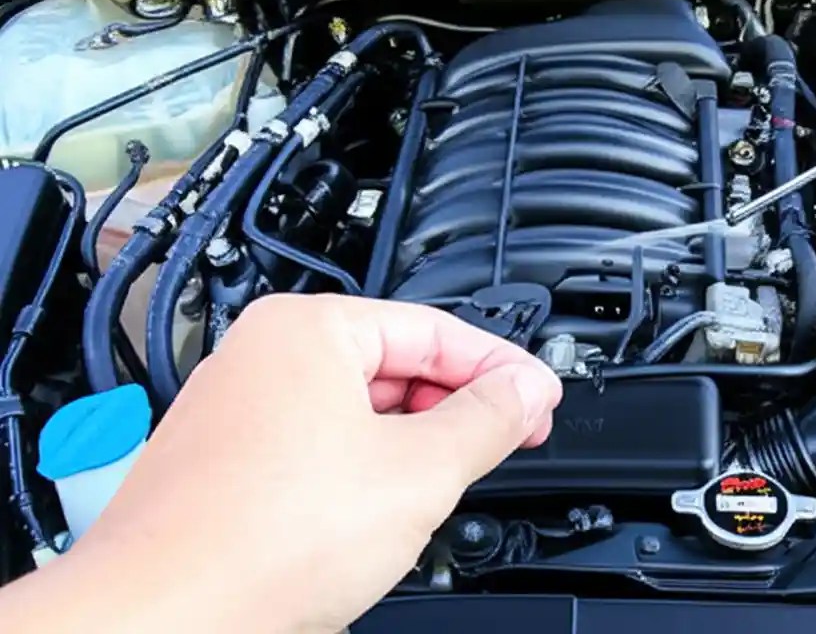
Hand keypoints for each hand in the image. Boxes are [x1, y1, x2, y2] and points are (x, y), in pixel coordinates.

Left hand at [1, 294, 561, 632]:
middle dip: (457, 408)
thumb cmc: (259, 542)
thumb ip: (488, 421)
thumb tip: (525, 393)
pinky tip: (386, 512)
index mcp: (305, 332)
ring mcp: (237, 415)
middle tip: (510, 439)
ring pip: (356, 412)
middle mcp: (261, 360)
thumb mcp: (419, 472)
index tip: (538, 399)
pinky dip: (365, 472)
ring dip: (414, 444)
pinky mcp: (225, 468)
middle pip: (394, 366)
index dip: (500, 369)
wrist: (159, 622)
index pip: (433, 329)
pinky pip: (317, 449)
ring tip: (451, 481)